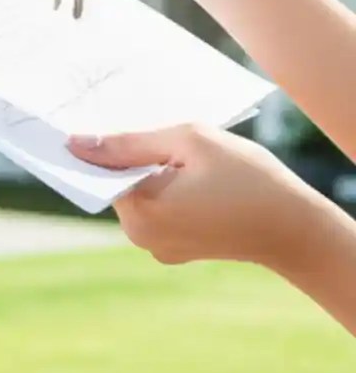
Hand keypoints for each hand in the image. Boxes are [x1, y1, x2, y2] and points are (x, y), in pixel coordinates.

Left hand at [69, 125, 337, 269]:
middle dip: (131, 157)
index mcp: (139, 211)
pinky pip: (155, 210)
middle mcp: (139, 235)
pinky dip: (164, 190)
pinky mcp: (172, 249)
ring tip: (177, 153)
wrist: (296, 228)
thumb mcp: (189, 141)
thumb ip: (129, 143)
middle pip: (118, 183)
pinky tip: (187, 174)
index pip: (99, 171)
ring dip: (150, 172)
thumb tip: (76, 144)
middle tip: (154, 132)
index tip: (98, 123)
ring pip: (137, 194)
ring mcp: (156, 247)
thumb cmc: (249, 177)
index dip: (101, 145)